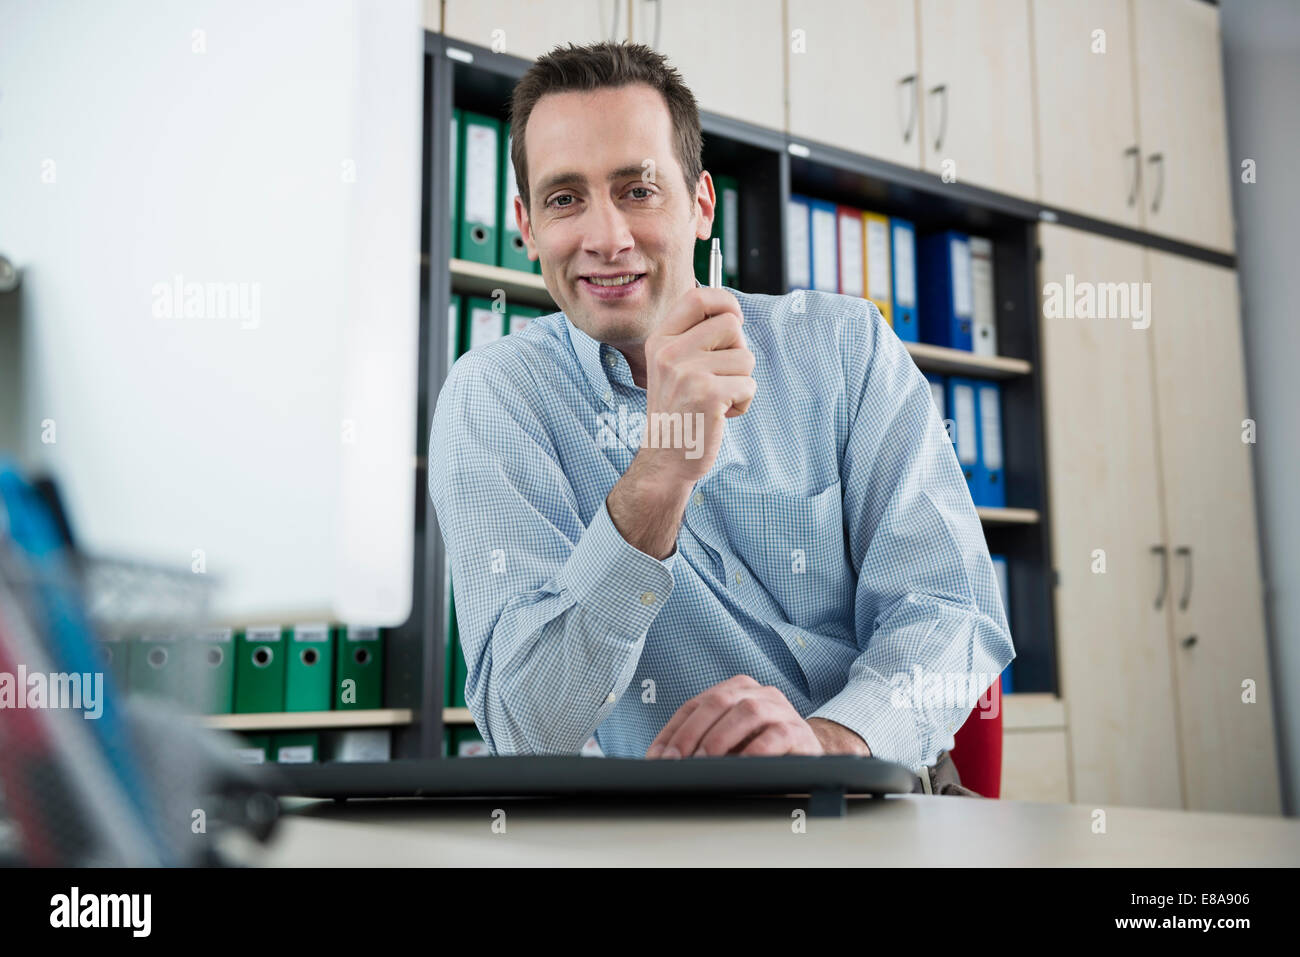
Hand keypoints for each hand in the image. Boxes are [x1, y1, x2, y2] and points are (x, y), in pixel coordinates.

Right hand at [639, 287, 755, 485]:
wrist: (665, 458)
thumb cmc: (679, 411)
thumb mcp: (673, 366)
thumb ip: (695, 337)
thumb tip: (733, 313)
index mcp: (661, 340)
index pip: (697, 296)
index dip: (725, 302)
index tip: (734, 318)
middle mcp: (669, 352)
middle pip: (731, 325)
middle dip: (738, 351)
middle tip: (720, 376)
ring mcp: (687, 373)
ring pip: (745, 357)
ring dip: (741, 381)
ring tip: (718, 398)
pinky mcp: (707, 394)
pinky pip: (749, 385)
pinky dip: (743, 402)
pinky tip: (721, 414)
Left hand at [644, 675, 823, 757]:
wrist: (807, 755)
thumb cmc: (761, 747)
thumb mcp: (728, 742)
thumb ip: (700, 743)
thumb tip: (662, 760)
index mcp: (736, 689)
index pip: (696, 704)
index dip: (674, 730)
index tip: (658, 756)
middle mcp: (758, 693)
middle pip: (718, 701)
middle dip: (692, 733)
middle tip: (678, 761)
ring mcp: (780, 709)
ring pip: (746, 711)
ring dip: (720, 738)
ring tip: (704, 762)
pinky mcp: (798, 731)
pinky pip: (776, 736)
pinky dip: (754, 751)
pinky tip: (740, 765)